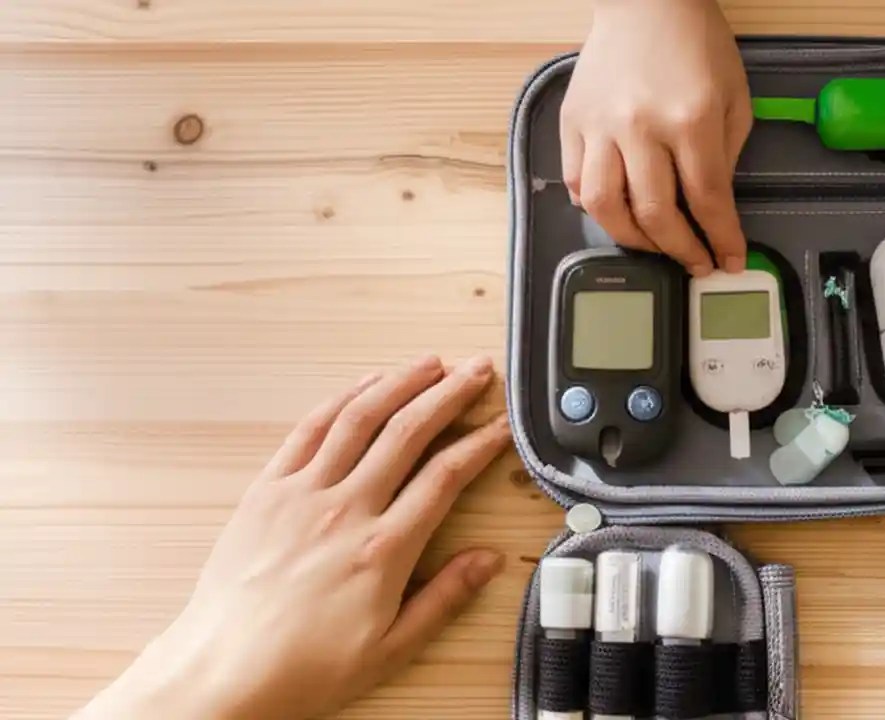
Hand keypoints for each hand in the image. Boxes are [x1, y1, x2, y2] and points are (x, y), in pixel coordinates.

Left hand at [76, 355, 510, 719]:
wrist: (221, 671)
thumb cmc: (302, 668)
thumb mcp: (389, 649)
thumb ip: (443, 599)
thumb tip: (488, 561)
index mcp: (382, 550)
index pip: (445, 477)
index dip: (481, 444)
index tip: (502, 426)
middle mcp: (344, 510)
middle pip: (409, 432)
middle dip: (450, 394)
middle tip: (477, 371)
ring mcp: (302, 493)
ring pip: (360, 418)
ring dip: (400, 382)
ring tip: (431, 363)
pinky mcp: (267, 490)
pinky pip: (309, 429)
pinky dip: (343, 398)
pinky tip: (366, 384)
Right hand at [561, 0, 751, 275]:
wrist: (646, 1)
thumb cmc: (697, 45)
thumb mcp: (734, 97)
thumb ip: (726, 156)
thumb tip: (712, 209)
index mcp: (689, 118)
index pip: (707, 199)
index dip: (720, 239)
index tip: (728, 261)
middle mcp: (639, 126)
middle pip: (655, 213)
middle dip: (680, 250)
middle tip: (695, 263)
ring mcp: (599, 126)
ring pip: (604, 207)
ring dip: (632, 238)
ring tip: (654, 244)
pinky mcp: (572, 122)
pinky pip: (576, 182)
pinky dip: (595, 207)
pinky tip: (618, 211)